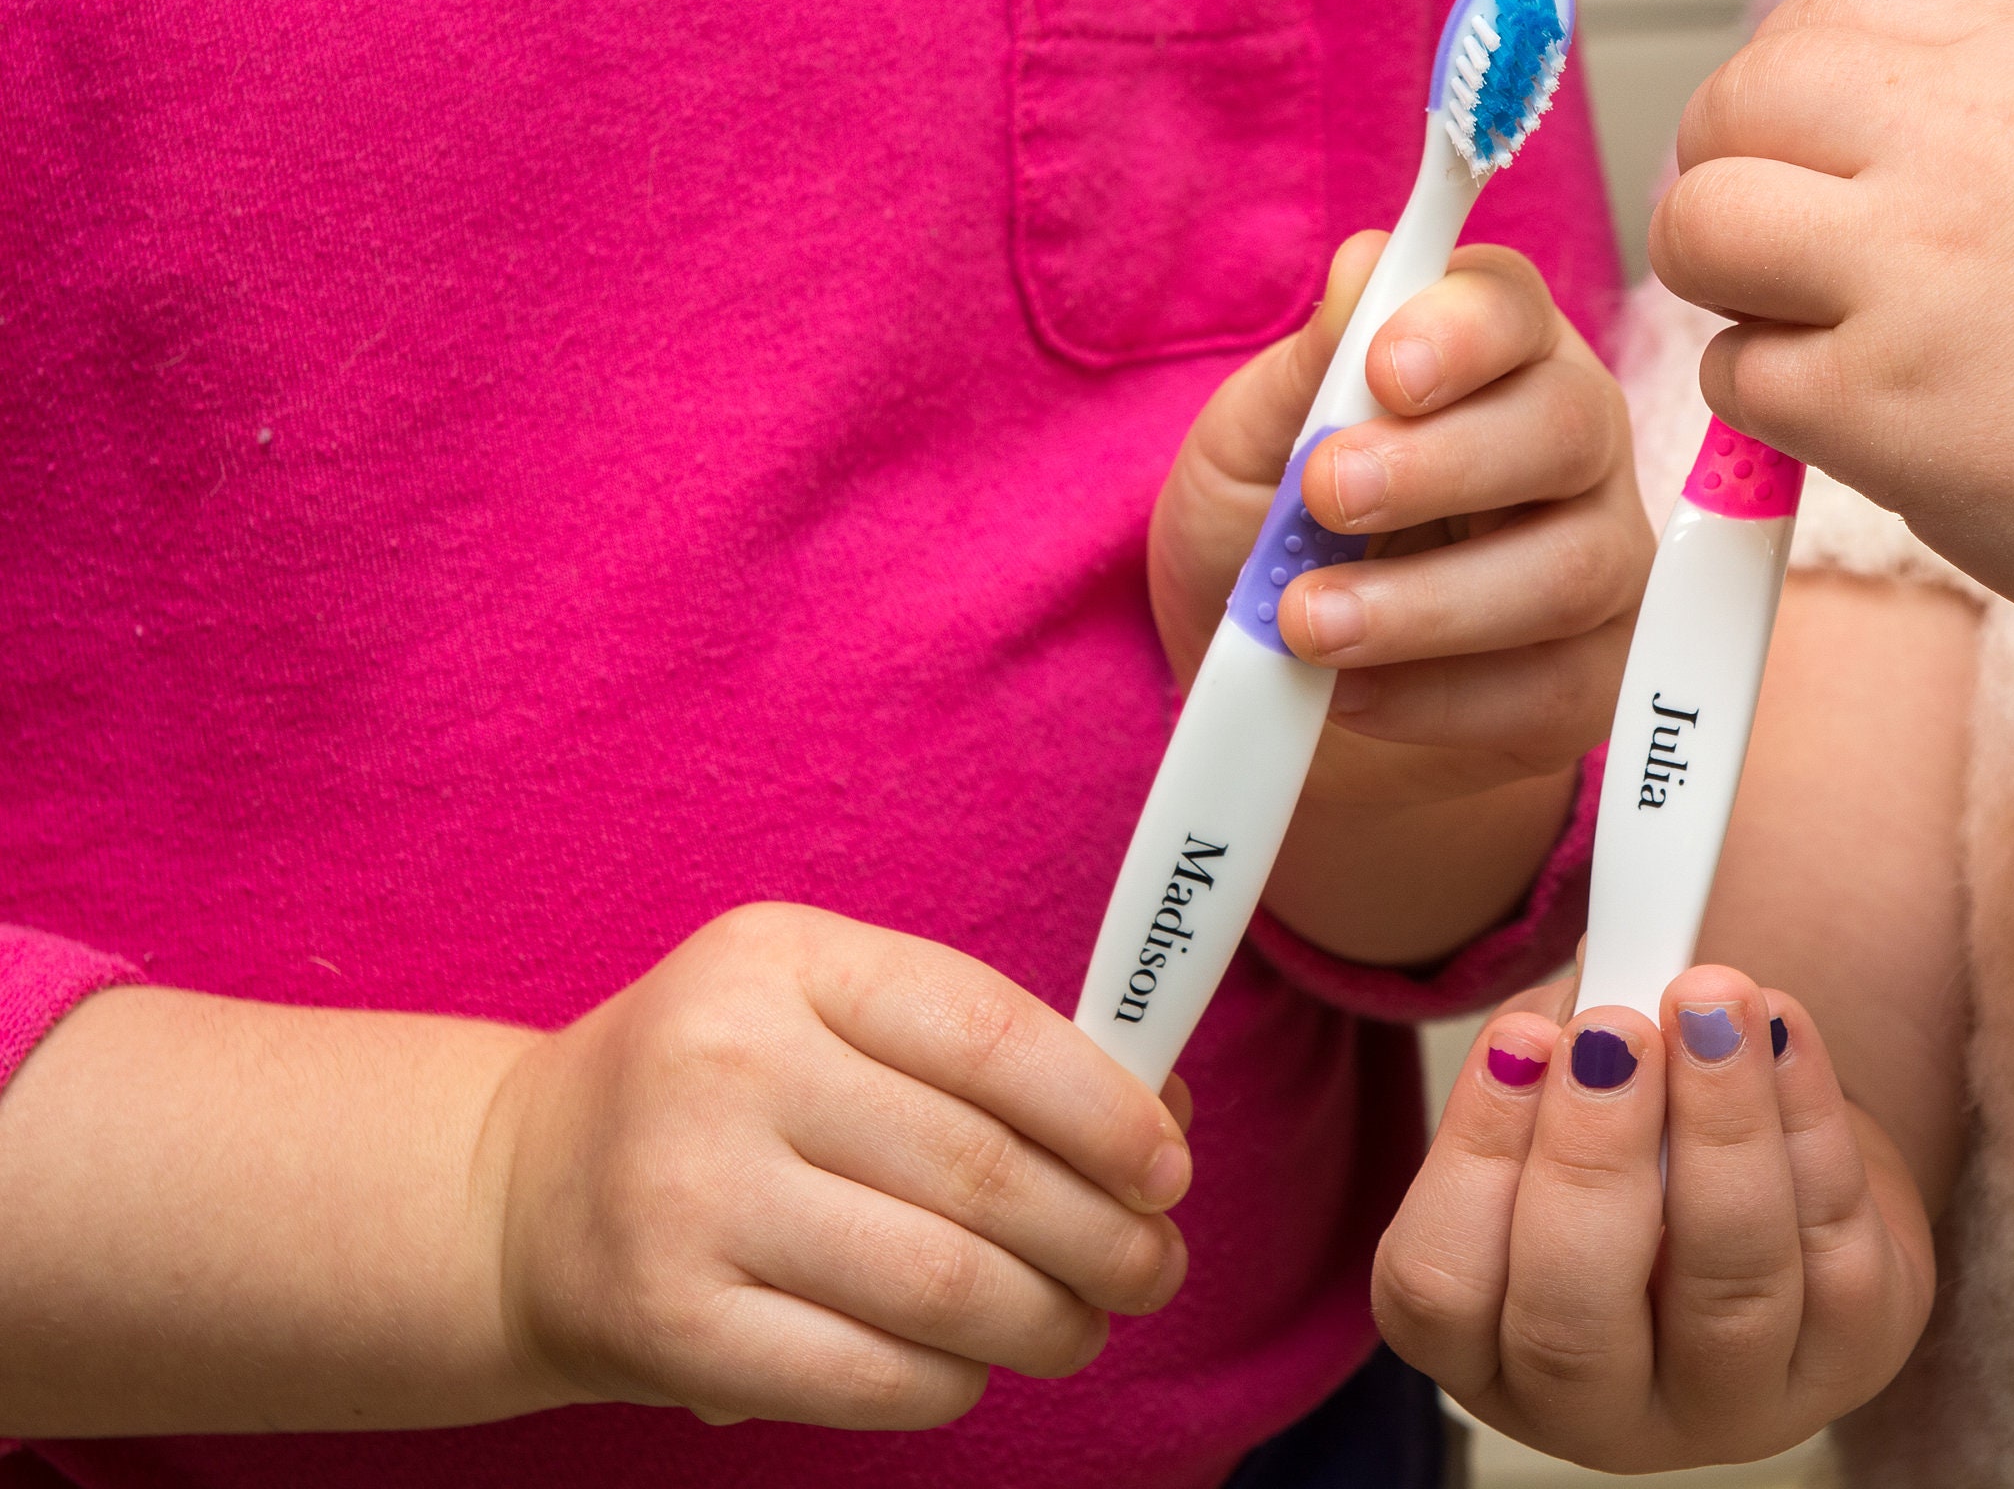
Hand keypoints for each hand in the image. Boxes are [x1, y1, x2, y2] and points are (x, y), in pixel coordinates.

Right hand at [482, 904, 1192, 1427]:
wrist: (513, 1190)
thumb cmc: (723, 1092)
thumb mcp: (825, 1010)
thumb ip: (979, 1045)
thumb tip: (1160, 1110)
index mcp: (787, 962)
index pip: (991, 1033)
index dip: (1106, 1110)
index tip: (1171, 1166)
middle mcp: (730, 1067)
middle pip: (982, 1172)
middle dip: (1105, 1236)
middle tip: (1154, 1267)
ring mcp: (689, 1199)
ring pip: (941, 1284)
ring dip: (1049, 1320)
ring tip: (1084, 1325)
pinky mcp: (669, 1325)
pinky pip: (868, 1375)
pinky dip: (951, 1380)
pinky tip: (972, 1364)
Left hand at [1153, 235, 1647, 807]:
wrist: (1270, 691)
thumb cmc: (1267, 536)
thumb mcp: (1248, 446)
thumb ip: (1307, 369)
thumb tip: (1360, 268)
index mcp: (1492, 354)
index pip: (1512, 309)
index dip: (1462, 332)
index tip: (1383, 373)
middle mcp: (1571, 443)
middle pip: (1568, 427)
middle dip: (1444, 466)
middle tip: (1326, 497)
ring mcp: (1599, 560)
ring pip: (1571, 568)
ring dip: (1430, 602)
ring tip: (1310, 624)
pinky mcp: (1591, 678)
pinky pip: (1556, 689)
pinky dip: (1440, 700)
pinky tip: (1352, 696)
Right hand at [1373, 967, 1933, 1472]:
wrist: (1779, 1196)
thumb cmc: (1640, 1150)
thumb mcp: (1568, 1096)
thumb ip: (1560, 1043)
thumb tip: (1603, 950)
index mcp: (1489, 1355)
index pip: (1437, 1292)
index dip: (1474, 1163)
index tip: (1525, 1039)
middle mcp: (1599, 1411)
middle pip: (1573, 1322)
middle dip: (1594, 1160)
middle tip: (1616, 1032)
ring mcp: (1734, 1403)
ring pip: (1727, 1292)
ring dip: (1721, 1129)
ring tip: (1713, 1003)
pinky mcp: (1853, 1357)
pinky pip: (1836, 1249)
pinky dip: (1810, 1124)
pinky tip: (1781, 1032)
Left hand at [1651, 0, 2013, 665]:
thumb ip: (1984, 97)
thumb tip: (1825, 99)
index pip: (1825, 10)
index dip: (1790, 88)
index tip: (1813, 151)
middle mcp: (1961, 140)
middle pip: (1734, 103)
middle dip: (1725, 174)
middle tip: (1773, 246)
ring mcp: (1913, 272)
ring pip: (1703, 230)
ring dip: (1727, 284)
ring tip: (1809, 328)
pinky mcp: (1879, 406)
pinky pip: (1737, 375)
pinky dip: (1773, 401)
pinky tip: (1866, 418)